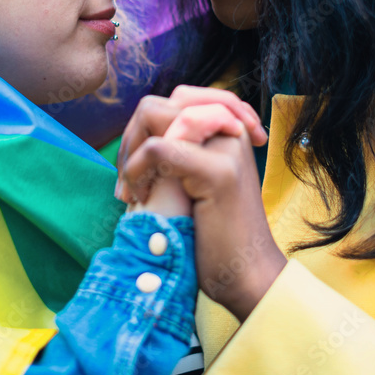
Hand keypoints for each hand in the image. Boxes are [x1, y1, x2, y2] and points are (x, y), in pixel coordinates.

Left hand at [120, 105, 286, 321]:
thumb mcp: (192, 182)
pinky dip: (136, 170)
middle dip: (131, 137)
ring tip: (133, 192)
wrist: (247, 275)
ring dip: (130, 152)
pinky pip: (158, 148)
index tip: (137, 171)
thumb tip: (138, 131)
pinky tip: (139, 199)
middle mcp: (230, 130)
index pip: (176, 99)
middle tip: (127, 182)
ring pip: (156, 115)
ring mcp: (226, 148)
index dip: (144, 129)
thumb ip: (178, 150)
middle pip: (160, 103)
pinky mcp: (218, 172)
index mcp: (228, 129)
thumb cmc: (216, 235)